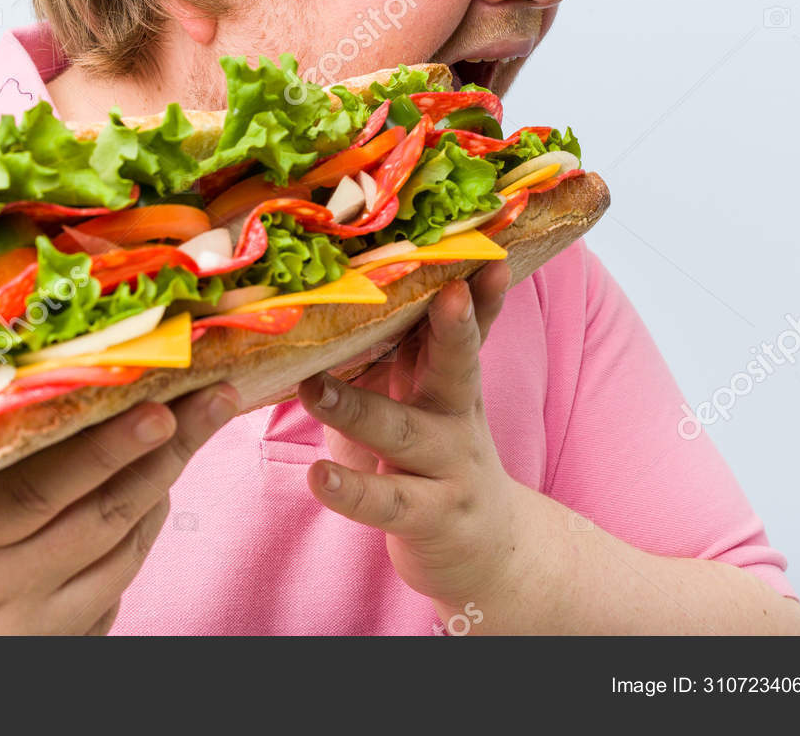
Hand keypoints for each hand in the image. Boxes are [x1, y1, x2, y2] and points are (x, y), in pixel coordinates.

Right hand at [0, 383, 237, 633]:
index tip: (157, 403)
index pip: (40, 487)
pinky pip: (110, 601)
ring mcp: (22, 634)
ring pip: (116, 559)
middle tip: (211, 400)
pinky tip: (150, 503)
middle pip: (98, 518)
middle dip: (164, 455)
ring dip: (159, 494)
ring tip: (191, 436)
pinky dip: (135, 548)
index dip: (105, 446)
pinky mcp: (42, 661)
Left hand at [298, 261, 525, 622]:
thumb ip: (402, 348)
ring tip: (312, 388)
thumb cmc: (432, 457)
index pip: (469, 325)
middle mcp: (457, 416)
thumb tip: (340, 283)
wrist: (488, 550)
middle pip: (458, 364)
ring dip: (355, 408)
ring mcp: (447, 468)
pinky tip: (319, 477)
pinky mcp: (430, 517)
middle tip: (449, 291)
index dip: (480, 289)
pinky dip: (351, 489)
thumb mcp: (425, 398)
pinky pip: (387, 503)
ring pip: (403, 432)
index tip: (484, 249)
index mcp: (451, 379)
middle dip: (455, 328)